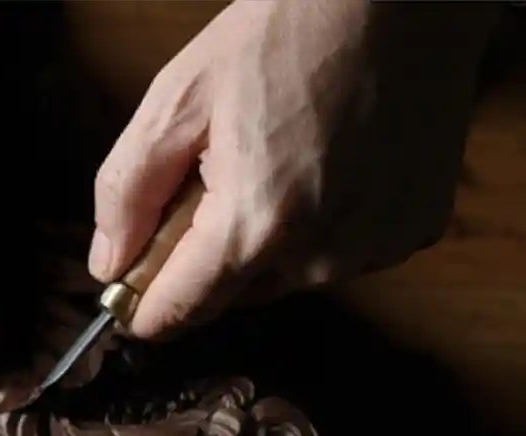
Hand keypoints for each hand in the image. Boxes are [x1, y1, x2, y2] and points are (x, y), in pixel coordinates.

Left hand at [89, 0, 499, 337]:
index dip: (144, 305)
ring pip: (287, 277)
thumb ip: (127, 192)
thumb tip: (109, 265)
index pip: (180, 314)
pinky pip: (341, 254)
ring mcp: (377, 247)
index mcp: (257, 223)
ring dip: (266, 240)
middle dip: (208, 256)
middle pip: (232, 297)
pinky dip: (322, 225)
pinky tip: (325, 163)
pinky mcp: (415, 231)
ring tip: (274, 159)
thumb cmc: (284, 32)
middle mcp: (324, 254)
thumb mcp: (177, 100)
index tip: (127, 285)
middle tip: (211, 178)